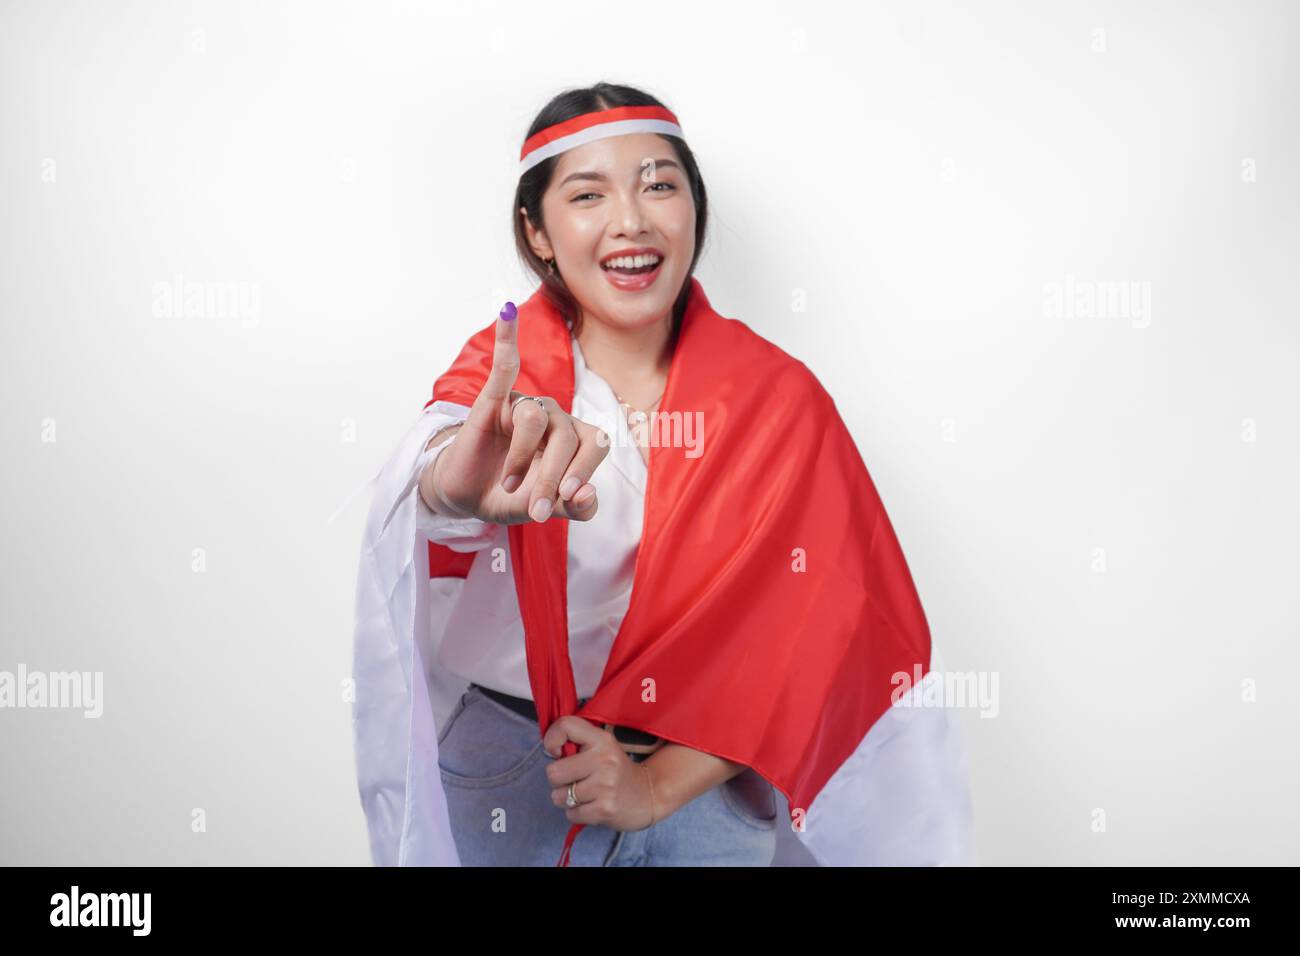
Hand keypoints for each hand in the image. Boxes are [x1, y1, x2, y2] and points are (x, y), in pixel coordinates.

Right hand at [429, 302, 610, 524]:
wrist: (467, 497)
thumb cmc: (512, 497)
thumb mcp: (546, 508)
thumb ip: (574, 507)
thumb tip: (587, 494)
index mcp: (575, 438)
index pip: (595, 443)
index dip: (584, 469)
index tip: (564, 499)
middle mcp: (555, 417)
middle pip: (567, 436)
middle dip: (551, 476)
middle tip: (535, 509)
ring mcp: (525, 406)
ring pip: (537, 420)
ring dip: (523, 459)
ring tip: (508, 486)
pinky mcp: (493, 401)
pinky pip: (504, 365)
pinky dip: (507, 337)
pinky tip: (507, 312)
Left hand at [542, 716, 655, 831]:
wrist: (647, 795)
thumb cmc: (615, 769)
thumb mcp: (601, 746)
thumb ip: (576, 741)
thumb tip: (548, 748)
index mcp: (602, 739)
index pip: (565, 726)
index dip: (551, 739)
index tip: (557, 752)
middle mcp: (604, 759)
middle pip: (553, 772)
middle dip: (558, 780)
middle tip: (575, 779)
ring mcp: (605, 785)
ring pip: (558, 796)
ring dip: (566, 799)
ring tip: (584, 794)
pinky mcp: (604, 809)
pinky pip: (570, 813)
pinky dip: (576, 813)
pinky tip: (591, 805)